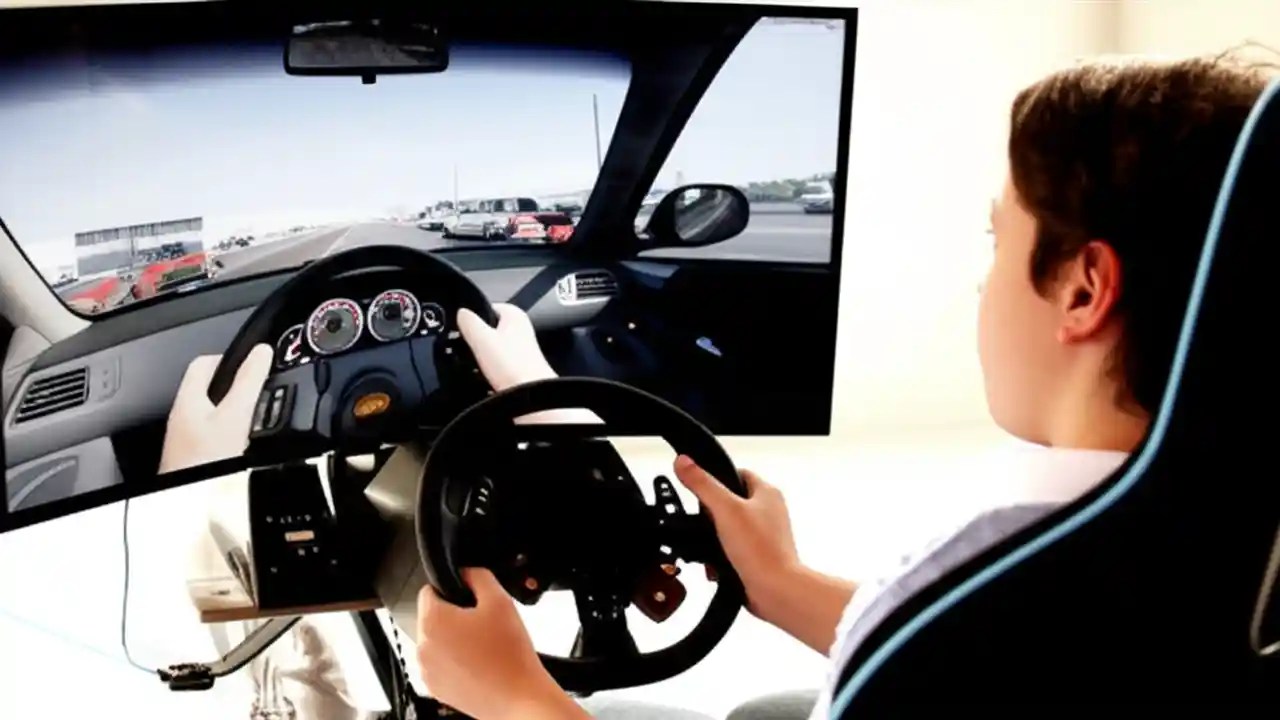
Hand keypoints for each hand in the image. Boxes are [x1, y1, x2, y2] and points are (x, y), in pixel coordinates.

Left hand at [158, 344, 272, 473]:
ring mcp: (190, 439)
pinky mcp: (198, 458)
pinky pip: (219, 436)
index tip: (254, 366)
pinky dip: (235, 435)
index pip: (205, 363)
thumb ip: (248, 383)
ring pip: (217, 413)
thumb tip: (261, 352)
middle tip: (261, 395)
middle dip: (239, 389)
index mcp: (188, 400)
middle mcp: (184, 417)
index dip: (231, 359)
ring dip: (238, 413)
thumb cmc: (204, 463)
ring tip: (257, 419)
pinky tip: (246, 445)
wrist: (190, 507)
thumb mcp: (233, 417)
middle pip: (213, 389)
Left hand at [416, 569, 586, 719]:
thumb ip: (477, 575)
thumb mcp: (499, 600)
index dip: (452, 591)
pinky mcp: (435, 687)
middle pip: (432, 616)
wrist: (518, 698)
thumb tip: (464, 572)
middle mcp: (422, 646)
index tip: (471, 602)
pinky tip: (478, 664)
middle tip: (483, 626)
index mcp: (432, 621)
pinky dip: (454, 661)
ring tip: (483, 648)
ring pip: (436, 640)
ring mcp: (426, 670)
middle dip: (454, 616)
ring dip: (453, 639)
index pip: (429, 590)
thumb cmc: (509, 655)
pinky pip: (440, 663)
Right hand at [457, 304, 600, 424]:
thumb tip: (462, 313)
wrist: (529, 397)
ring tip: (477, 367)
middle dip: (476, 340)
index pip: (488, 307)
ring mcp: (520, 351)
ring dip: (482, 358)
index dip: (472, 318)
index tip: (462, 330)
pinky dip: (488, 372)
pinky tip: (484, 379)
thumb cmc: (513, 366)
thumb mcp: (481, 338)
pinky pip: (496, 367)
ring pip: (491, 350)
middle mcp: (520, 330)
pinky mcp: (518, 370)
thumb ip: (468, 321)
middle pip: (488, 331)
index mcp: (514, 315)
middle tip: (468, 351)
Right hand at [673, 455, 854, 653]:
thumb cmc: (762, 551)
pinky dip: (722, 557)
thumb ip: (703, 484)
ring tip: (715, 547)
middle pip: (730, 502)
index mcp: (767, 493)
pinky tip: (719, 564)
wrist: (776, 591)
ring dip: (715, 539)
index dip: (717, 479)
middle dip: (712, 516)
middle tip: (708, 524)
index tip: (702, 490)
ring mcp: (764, 535)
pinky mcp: (758, 555)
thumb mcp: (724, 509)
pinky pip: (733, 550)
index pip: (737, 473)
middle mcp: (768, 512)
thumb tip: (685, 462)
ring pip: (729, 528)